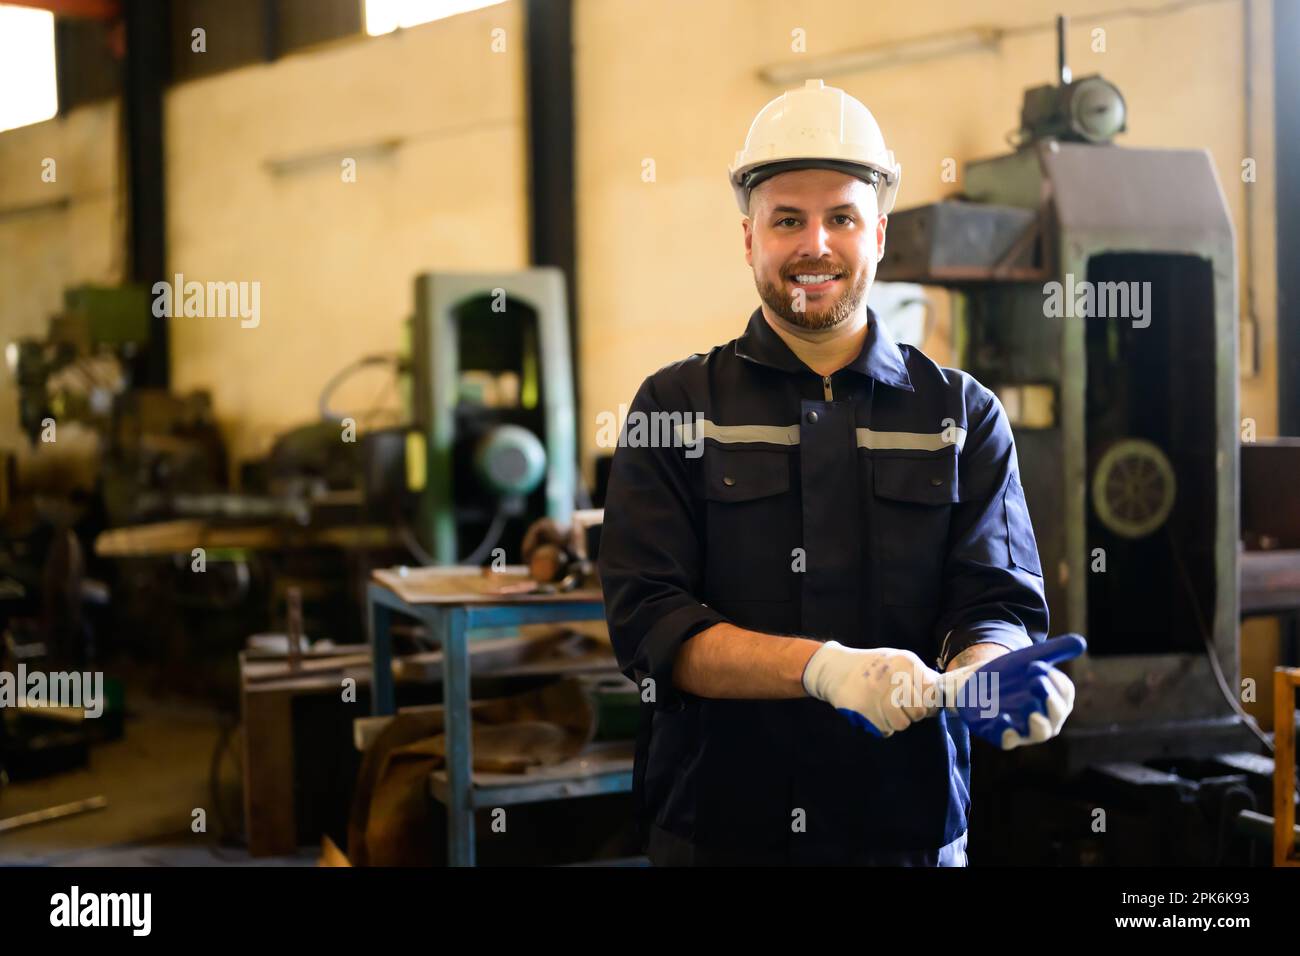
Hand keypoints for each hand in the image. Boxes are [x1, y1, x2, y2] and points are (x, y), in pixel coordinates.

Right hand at [802, 642, 941, 736]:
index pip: (931, 693)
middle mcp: (894, 676)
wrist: (834, 668)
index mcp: (905, 662)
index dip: (928, 702)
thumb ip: (918, 676)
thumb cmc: (871, 667)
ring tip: (884, 709)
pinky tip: (873, 712)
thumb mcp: (897, 661)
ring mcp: (878, 693)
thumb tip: (939, 699)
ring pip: (903, 724)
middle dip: (911, 713)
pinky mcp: (864, 709)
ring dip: (895, 721)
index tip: (918, 702)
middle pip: (919, 711)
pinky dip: (881, 725)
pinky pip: (885, 729)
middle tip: (899, 707)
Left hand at [939, 635, 1085, 749]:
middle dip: (1050, 700)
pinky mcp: (1000, 734)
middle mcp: (1044, 719)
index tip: (1037, 665)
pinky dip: (1007, 733)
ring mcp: (1023, 729)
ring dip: (1037, 722)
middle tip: (1037, 682)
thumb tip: (1081, 642)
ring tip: (1031, 707)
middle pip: (1056, 716)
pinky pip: (1008, 740)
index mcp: (1055, 700)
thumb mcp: (1031, 658)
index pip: (1065, 694)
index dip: (1056, 681)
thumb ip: (1055, 650)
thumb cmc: (1011, 673)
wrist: (976, 683)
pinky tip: (1003, 719)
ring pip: (1038, 732)